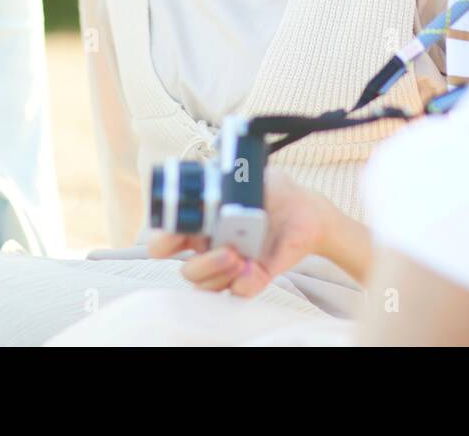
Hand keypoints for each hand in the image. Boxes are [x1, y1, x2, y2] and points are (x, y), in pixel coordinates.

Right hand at [148, 167, 334, 296]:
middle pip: (186, 270)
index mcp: (201, 221)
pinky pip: (236, 292)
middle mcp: (209, 246)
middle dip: (202, 264)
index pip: (165, 239)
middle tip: (229, 250)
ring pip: (205, 285)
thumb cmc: (276, 192)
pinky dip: (244, 284)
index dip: (162, 242)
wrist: (307, 213)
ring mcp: (228, 265)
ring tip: (244, 258)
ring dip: (221, 273)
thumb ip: (239, 177)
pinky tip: (255, 269)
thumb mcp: (256, 176)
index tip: (174, 237)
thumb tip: (229, 180)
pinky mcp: (250, 278)